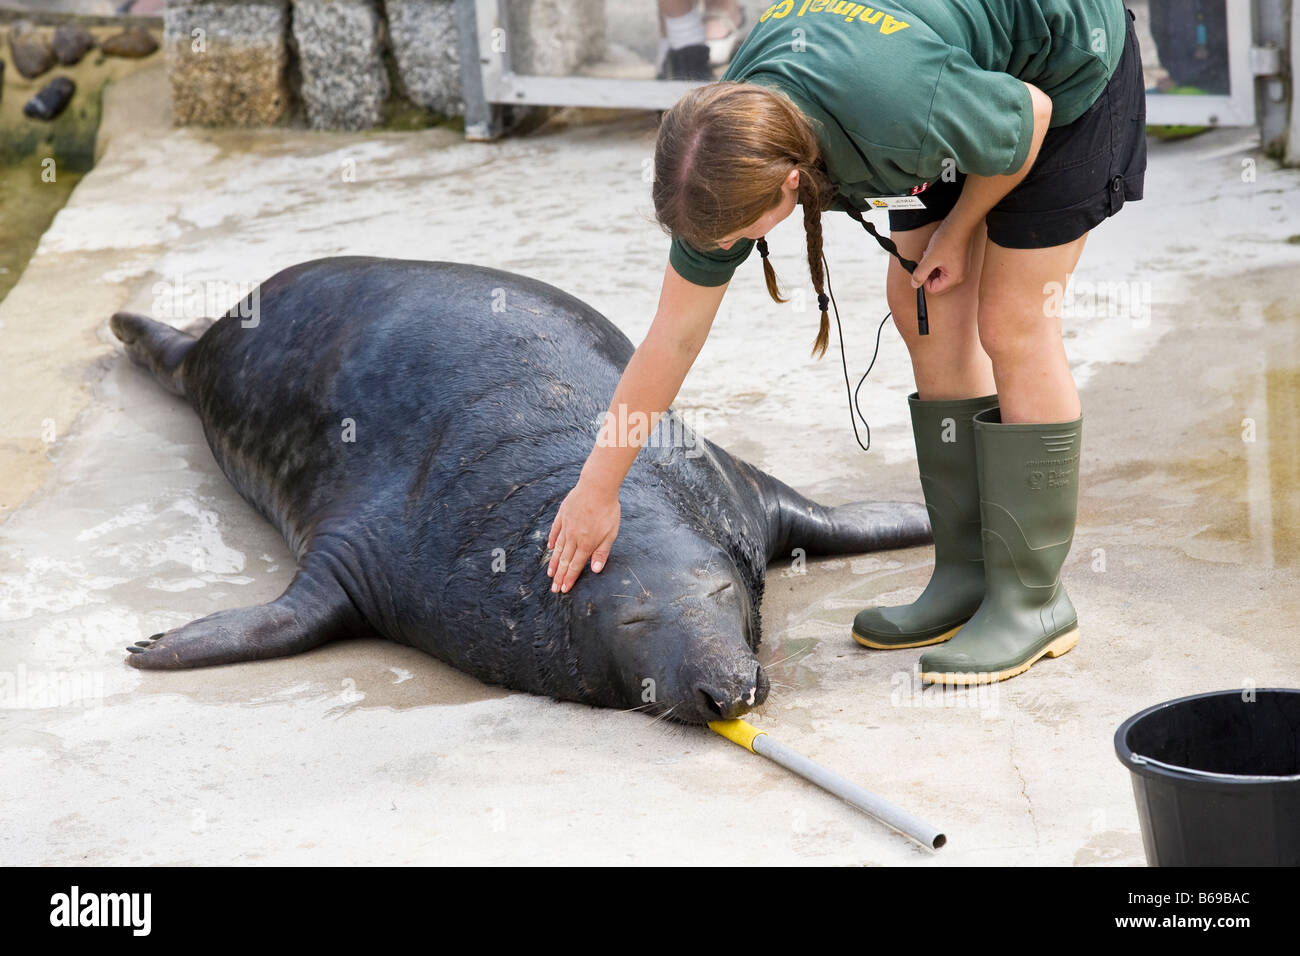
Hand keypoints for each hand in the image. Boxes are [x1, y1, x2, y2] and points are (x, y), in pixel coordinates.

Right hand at [545, 474, 620, 593]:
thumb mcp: (610, 533)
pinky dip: (552, 540)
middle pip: (564, 560)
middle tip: (553, 589)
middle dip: (559, 576)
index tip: (563, 589)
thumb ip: (601, 552)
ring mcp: (566, 526)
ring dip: (554, 562)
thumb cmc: (608, 510)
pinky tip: (549, 547)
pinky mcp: (563, 515)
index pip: (575, 566)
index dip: (569, 579)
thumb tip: (594, 570)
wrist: (597, 487)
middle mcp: (573, 538)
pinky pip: (555, 530)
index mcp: (586, 544)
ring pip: (557, 548)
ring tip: (550, 574)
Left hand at [910, 219, 974, 295]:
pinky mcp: (958, 262)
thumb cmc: (948, 239)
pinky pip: (943, 268)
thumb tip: (914, 284)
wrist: (960, 223)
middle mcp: (959, 276)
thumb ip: (920, 274)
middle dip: (928, 273)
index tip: (921, 269)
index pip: (933, 289)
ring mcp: (959, 269)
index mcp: (954, 279)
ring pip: (939, 276)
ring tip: (932, 255)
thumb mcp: (930, 258)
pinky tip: (936, 252)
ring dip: (932, 267)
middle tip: (927, 261)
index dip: (924, 280)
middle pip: (937, 284)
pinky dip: (937, 262)